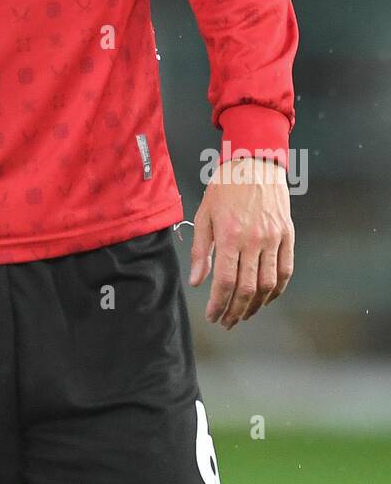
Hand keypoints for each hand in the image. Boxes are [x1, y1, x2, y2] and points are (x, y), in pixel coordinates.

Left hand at [189, 154, 293, 328]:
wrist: (254, 161)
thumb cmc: (225, 186)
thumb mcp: (204, 214)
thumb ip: (200, 250)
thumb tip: (197, 281)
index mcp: (230, 235)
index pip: (225, 281)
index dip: (218, 304)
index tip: (212, 316)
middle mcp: (254, 239)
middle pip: (248, 288)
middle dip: (235, 311)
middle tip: (226, 322)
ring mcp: (274, 238)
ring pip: (268, 284)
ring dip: (256, 305)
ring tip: (243, 314)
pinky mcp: (287, 235)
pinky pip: (285, 271)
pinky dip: (277, 290)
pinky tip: (265, 298)